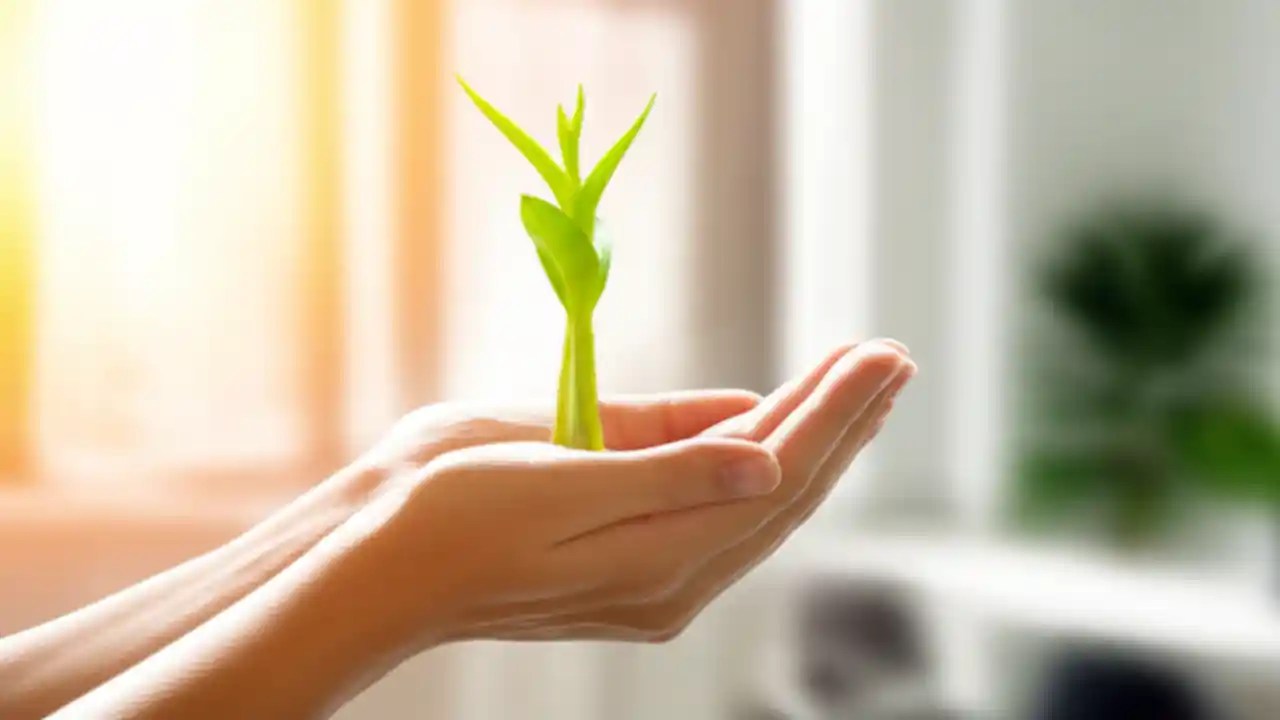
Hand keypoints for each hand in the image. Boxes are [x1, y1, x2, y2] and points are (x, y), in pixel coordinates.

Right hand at [345, 339, 912, 651]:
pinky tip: (776, 421)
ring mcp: (651, 577)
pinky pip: (716, 505)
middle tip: (890, 356)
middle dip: (842, 419)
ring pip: (757, 500)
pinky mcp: (627, 564)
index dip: (834, 412)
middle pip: (782, 489)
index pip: (776, 472)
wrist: (373, 566)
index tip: (878, 355)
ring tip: (856, 381)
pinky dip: (755, 457)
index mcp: (659, 558)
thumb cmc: (445, 514)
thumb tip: (766, 456)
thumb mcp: (555, 478)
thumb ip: (664, 469)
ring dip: (811, 435)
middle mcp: (669, 578)